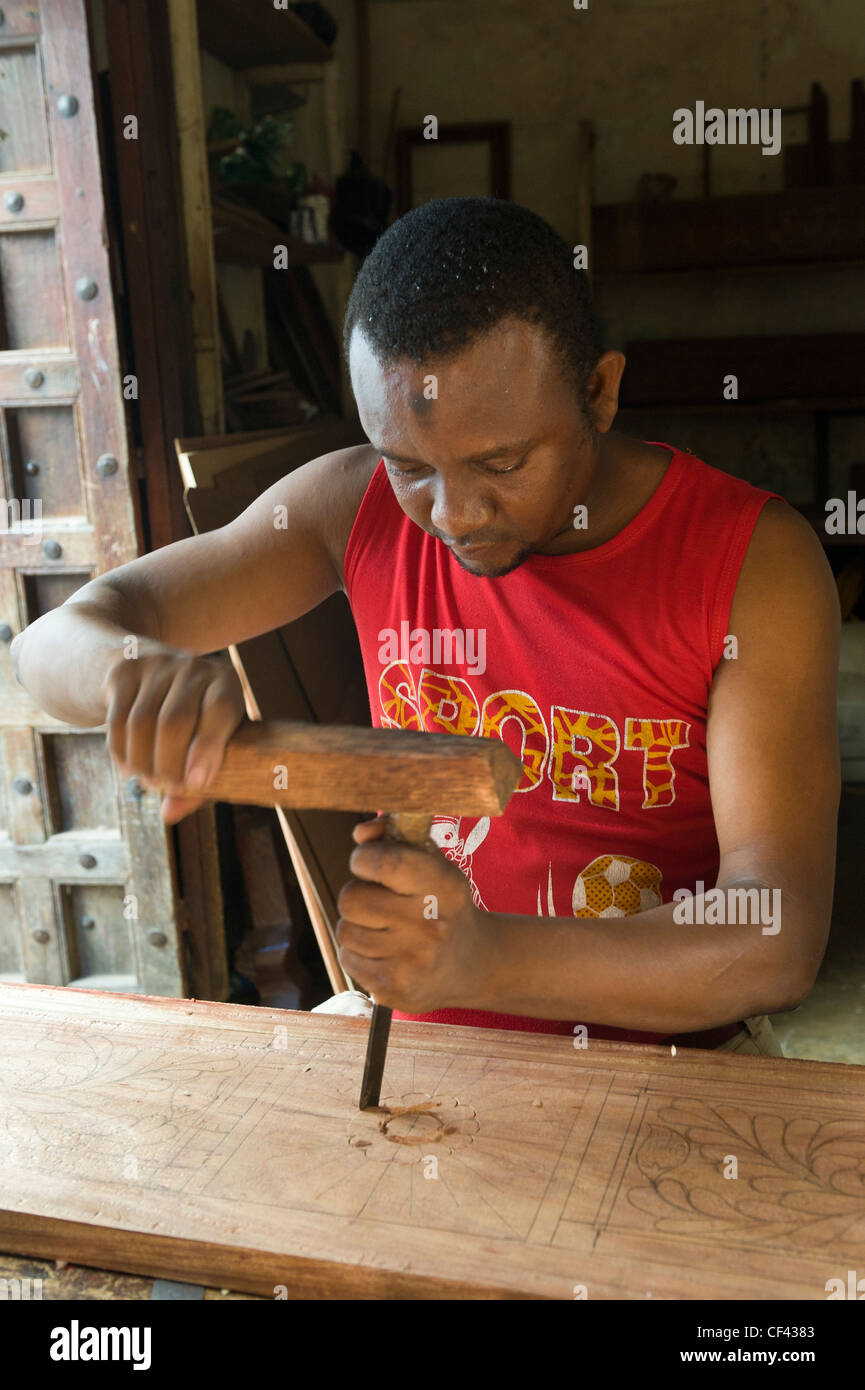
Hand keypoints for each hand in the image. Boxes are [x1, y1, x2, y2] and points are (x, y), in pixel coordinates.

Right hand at [100, 641, 245, 823]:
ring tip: (149, 782)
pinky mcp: (125, 672)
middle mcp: (194, 667)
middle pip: (175, 721)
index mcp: (226, 682)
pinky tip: (129, 769)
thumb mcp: (209, 741)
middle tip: (167, 789)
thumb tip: (170, 813)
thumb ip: (200, 779)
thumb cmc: (194, 718)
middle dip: (168, 764)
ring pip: (141, 722)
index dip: (208, 749)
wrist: (151, 669)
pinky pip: (117, 720)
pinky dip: (121, 752)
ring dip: (143, 762)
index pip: (219, 711)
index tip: (196, 783)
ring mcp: (157, 665)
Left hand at [336, 816, 487, 1012]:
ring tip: (384, 928)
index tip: (367, 862)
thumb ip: (395, 837)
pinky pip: (347, 958)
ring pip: (345, 930)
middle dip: (357, 894)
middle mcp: (431, 925)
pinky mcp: (392, 989)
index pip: (385, 862)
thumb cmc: (441, 904)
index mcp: (444, 886)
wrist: (471, 965)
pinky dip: (357, 953)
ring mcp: (412, 961)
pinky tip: (383, 952)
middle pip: (352, 898)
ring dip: (357, 925)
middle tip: (379, 900)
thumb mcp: (433, 863)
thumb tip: (361, 833)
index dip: (363, 858)